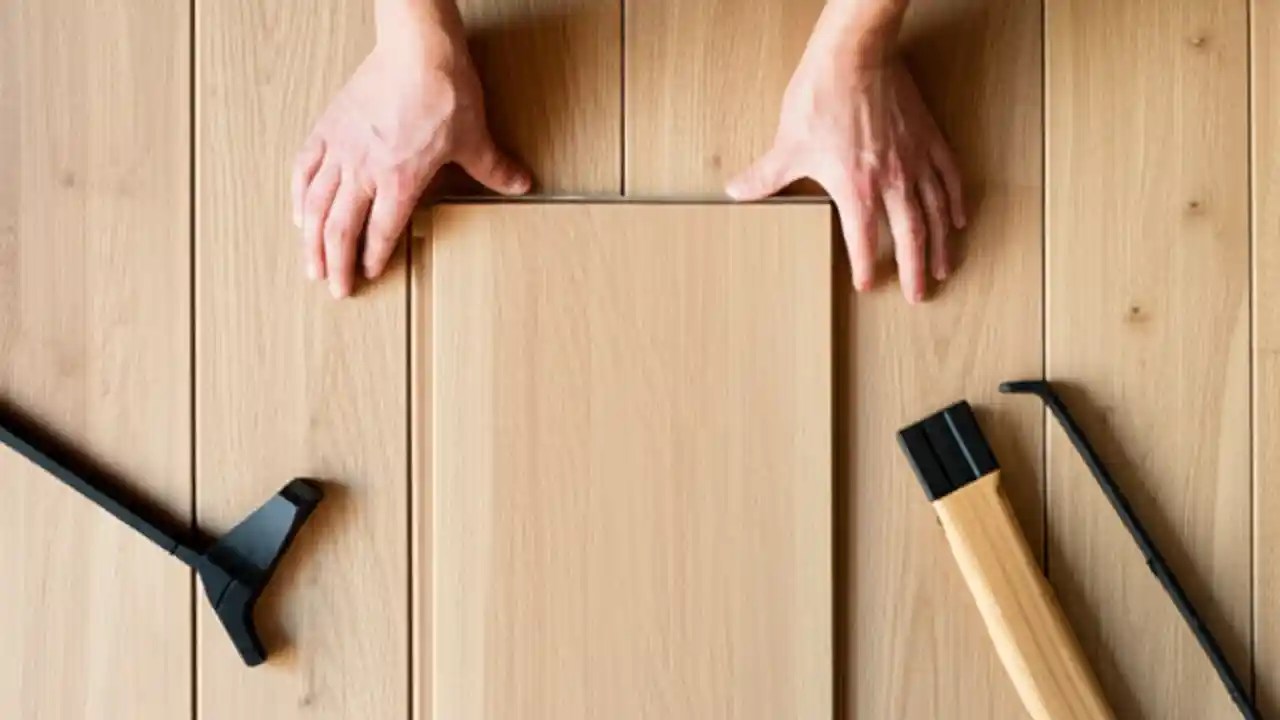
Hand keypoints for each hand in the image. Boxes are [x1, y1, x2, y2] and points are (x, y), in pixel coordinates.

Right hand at [292, 19, 529, 297]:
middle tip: (334, 289)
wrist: (417, 49)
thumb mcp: (475, 138)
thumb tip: (520, 184)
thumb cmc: (443, 90)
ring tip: (310, 266)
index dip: (372, 259)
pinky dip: (299, 195)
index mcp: (400, 181)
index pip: (381, 232)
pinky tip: (298, 214)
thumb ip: (494, 168)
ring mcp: (342, 149)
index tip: (367, 277)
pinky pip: (305, 168)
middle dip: (336, 264)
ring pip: (317, 205)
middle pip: (341, 228)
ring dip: (312, 241)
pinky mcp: (328, 128)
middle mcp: (365, 171)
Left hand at [727, 21, 963, 302]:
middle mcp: (892, 183)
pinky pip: (948, 177)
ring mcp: (915, 161)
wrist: (855, 57)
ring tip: (942, 268)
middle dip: (914, 270)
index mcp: (857, 190)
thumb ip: (766, 176)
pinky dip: (954, 201)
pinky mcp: (928, 139)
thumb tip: (737, 193)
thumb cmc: (821, 99)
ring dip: (940, 245)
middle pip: (910, 237)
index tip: (867, 285)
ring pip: (935, 213)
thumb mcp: (787, 145)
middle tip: (918, 296)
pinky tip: (958, 218)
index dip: (867, 267)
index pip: (864, 242)